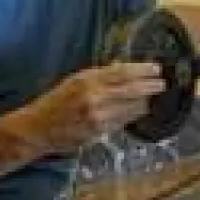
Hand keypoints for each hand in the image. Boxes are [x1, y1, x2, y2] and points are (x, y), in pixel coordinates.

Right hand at [10, 63, 165, 154]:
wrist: (38, 128)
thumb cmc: (56, 101)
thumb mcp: (75, 80)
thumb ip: (100, 75)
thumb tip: (124, 68)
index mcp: (87, 80)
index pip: (122, 72)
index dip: (143, 70)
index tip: (157, 69)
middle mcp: (94, 97)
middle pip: (133, 90)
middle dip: (151, 87)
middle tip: (162, 84)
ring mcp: (98, 116)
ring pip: (133, 108)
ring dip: (145, 103)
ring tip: (151, 98)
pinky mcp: (100, 132)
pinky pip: (124, 122)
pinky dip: (133, 115)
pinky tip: (137, 111)